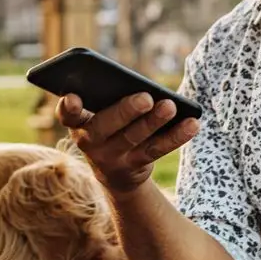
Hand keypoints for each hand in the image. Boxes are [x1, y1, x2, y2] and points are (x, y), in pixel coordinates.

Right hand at [60, 92, 198, 195]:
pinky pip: (156, 150)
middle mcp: (90, 142)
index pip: (68, 114)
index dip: (68, 107)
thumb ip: (109, 98)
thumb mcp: (101, 113)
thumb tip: (143, 88)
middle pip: (106, 126)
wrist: (114, 171)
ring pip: (133, 138)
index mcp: (78, 122)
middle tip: (146, 97)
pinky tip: (192, 124)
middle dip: (126, 111)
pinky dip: (176, 136)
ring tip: (170, 106)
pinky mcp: (135, 166)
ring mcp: (112, 157)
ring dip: (154, 122)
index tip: (73, 97)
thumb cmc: (108, 125)